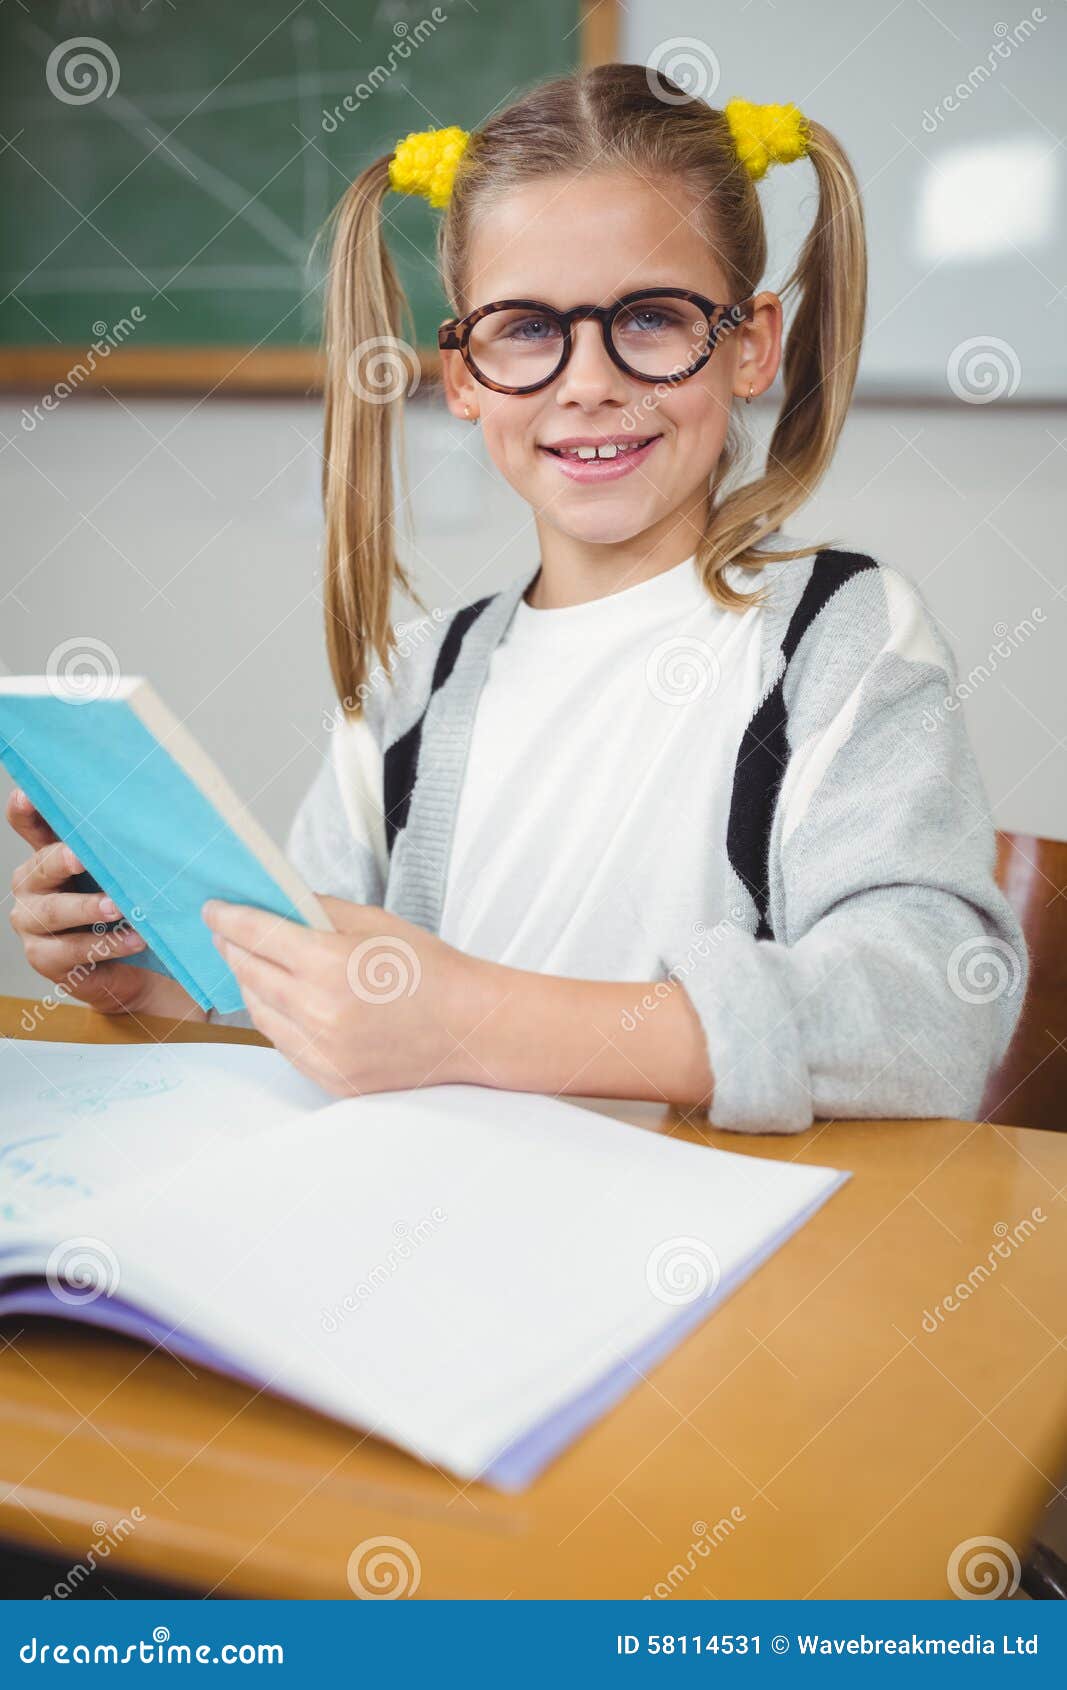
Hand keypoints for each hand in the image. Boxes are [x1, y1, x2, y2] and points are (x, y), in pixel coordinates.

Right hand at [6, 787, 204, 1021]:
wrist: (130, 965)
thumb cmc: (123, 908)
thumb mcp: (119, 874)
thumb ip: (118, 850)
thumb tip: (147, 819)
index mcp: (47, 857)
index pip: (28, 826)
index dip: (25, 811)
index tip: (28, 796)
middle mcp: (31, 885)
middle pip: (40, 868)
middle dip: (62, 861)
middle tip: (81, 856)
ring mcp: (32, 922)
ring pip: (55, 911)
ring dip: (87, 908)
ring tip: (117, 907)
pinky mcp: (43, 957)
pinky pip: (74, 949)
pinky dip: (107, 945)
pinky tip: (135, 940)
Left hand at [201, 895, 489, 1095]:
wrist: (469, 1027)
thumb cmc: (430, 970)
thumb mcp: (374, 922)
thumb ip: (319, 911)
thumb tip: (278, 903)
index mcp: (329, 964)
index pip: (257, 935)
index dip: (228, 919)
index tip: (213, 910)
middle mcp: (319, 1012)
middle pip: (249, 974)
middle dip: (232, 948)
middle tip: (224, 932)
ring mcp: (323, 1051)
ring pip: (259, 1013)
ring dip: (247, 985)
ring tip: (248, 964)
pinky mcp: (329, 1078)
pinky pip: (284, 1044)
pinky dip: (274, 1019)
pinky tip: (277, 1000)